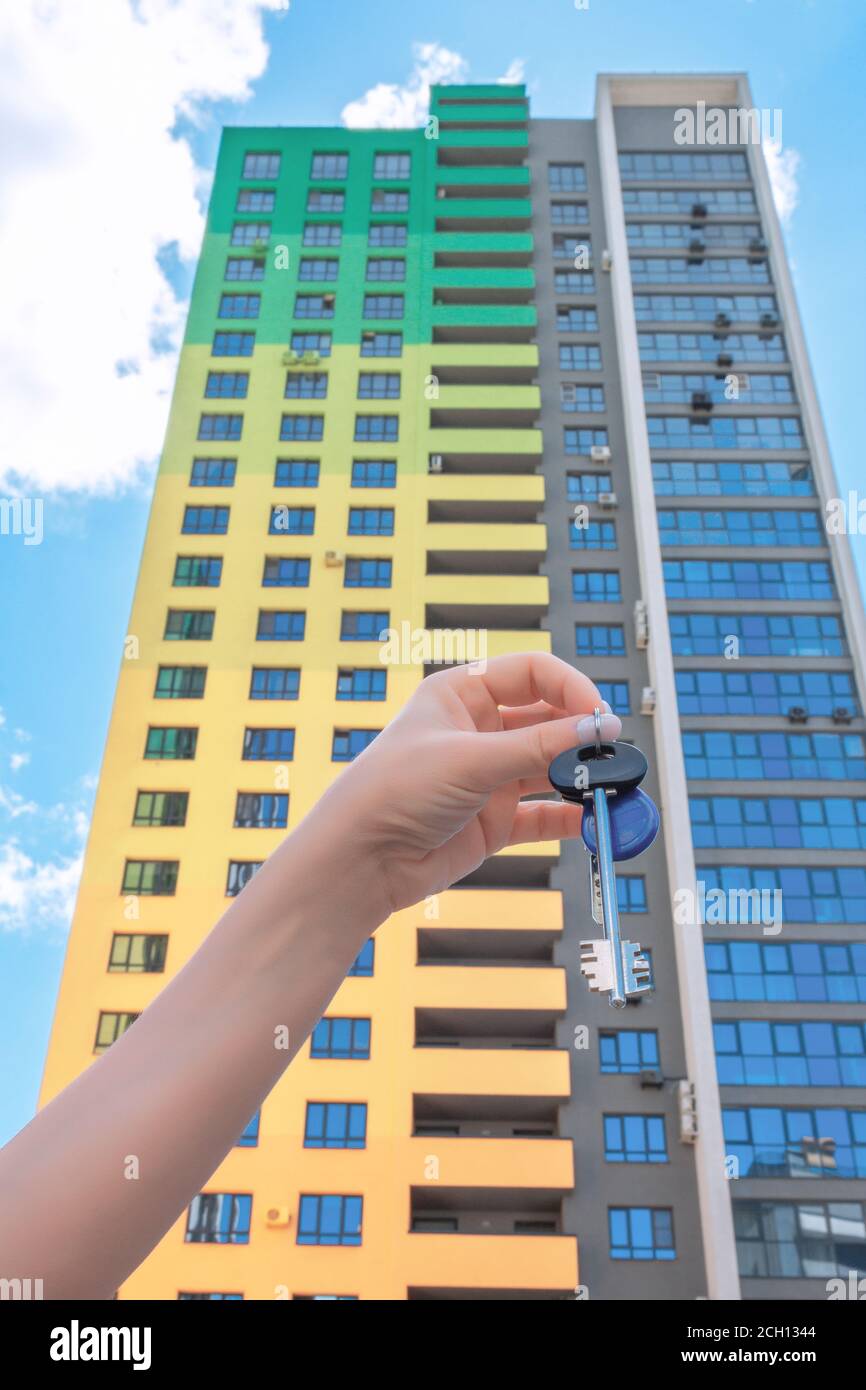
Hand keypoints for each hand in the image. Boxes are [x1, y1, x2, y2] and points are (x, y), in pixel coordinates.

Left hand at [300, 652, 621, 915]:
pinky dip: (570, 816)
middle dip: (581, 735)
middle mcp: (478, 731)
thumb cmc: (392, 791)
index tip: (599, 715)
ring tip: (612, 788)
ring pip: (550, 768)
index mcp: (462, 694)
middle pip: (547, 720)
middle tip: (613, 754)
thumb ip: (539, 746)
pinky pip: (544, 813)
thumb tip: (597, 728)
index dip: (571, 688)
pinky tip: (592, 821)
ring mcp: (487, 776)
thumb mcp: (471, 760)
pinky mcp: (493, 820)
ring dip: (581, 777)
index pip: (532, 673)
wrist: (359, 861)